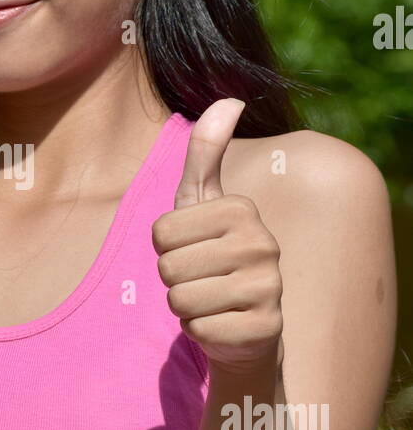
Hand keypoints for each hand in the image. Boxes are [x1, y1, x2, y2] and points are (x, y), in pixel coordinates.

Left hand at [151, 99, 283, 374]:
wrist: (245, 326)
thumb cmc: (213, 256)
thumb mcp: (203, 203)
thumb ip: (206, 152)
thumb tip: (230, 98)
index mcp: (242, 209)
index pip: (161, 233)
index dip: (166, 247)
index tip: (193, 249)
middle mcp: (263, 244)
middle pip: (168, 267)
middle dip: (174, 280)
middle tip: (201, 280)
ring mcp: (268, 288)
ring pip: (180, 299)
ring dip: (185, 307)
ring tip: (211, 301)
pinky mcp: (265, 329)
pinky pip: (198, 330)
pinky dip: (201, 332)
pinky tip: (223, 324)